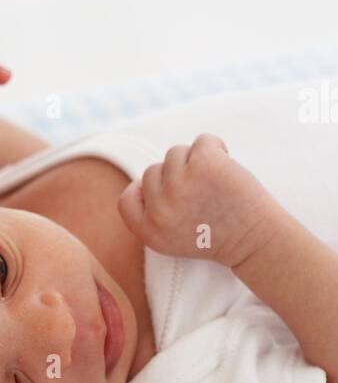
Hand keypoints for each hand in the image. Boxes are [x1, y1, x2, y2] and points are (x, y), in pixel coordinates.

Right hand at [117, 133, 279, 267]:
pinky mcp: (203, 165)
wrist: (256, 242)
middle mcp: (160, 210)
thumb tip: (150, 175)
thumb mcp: (171, 238)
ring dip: (196, 161)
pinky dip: (216, 148)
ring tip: (215, 183)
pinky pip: (202, 140)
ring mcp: (179, 185)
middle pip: (153, 170)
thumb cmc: (218, 236)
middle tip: (203, 195)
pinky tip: (226, 168)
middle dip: (177, 176)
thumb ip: (154, 213)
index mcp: (149, 231)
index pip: (127, 198)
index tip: (166, 194)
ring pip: (175, 153)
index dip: (144, 191)